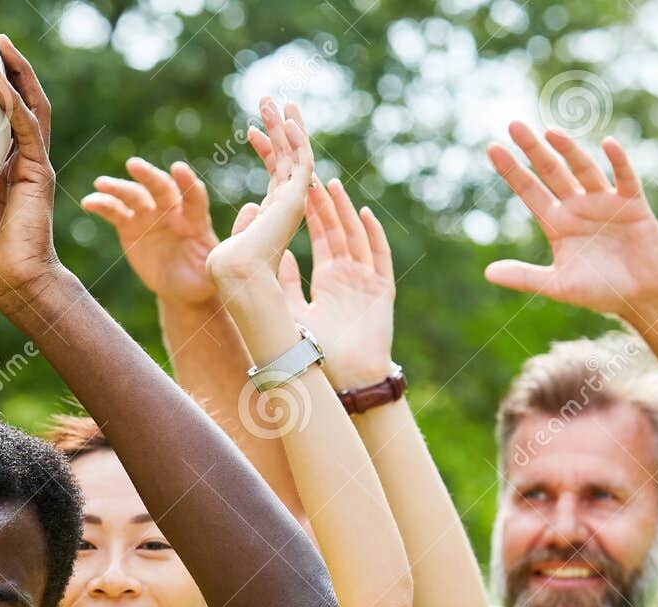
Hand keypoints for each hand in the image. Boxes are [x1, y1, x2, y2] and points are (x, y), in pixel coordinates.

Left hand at [0, 35, 61, 310]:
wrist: (16, 290)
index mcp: (4, 182)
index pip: (0, 132)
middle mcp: (21, 169)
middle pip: (20, 108)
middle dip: (9, 73)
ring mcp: (33, 168)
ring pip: (31, 107)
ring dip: (17, 73)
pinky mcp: (38, 173)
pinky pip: (26, 127)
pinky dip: (11, 101)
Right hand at [83, 158, 218, 306]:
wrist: (181, 291)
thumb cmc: (204, 281)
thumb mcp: (220, 270)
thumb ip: (231, 245)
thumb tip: (253, 208)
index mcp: (196, 220)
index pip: (193, 196)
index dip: (187, 182)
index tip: (179, 169)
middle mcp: (172, 211)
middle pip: (161, 188)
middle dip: (148, 176)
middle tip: (134, 165)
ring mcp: (149, 215)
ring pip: (134, 196)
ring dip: (118, 187)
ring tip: (102, 183)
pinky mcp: (129, 225)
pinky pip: (114, 212)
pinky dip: (102, 204)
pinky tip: (88, 202)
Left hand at [206, 99, 313, 292]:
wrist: (237, 277)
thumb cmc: (230, 268)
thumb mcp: (235, 241)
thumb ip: (246, 224)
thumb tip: (251, 208)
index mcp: (273, 214)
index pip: (275, 173)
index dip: (266, 148)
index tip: (251, 130)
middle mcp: (287, 206)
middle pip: (287, 157)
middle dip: (278, 128)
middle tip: (268, 101)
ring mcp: (292, 202)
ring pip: (295, 155)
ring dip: (285, 125)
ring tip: (273, 99)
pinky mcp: (294, 200)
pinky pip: (302, 164)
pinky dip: (298, 141)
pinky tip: (289, 120)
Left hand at [249, 127, 395, 389]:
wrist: (349, 382)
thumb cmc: (321, 355)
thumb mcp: (295, 314)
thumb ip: (288, 285)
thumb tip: (275, 257)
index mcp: (328, 281)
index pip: (319, 239)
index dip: (311, 214)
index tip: (299, 190)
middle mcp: (349, 277)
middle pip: (337, 231)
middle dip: (324, 204)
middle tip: (309, 174)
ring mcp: (367, 281)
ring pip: (356, 237)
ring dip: (343, 211)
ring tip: (329, 185)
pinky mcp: (381, 290)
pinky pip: (378, 257)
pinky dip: (371, 235)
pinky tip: (362, 214)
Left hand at [485, 122, 657, 322]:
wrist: (640, 297)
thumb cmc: (598, 291)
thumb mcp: (557, 285)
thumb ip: (524, 277)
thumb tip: (487, 273)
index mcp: (556, 222)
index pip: (529, 190)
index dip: (511, 170)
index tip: (492, 147)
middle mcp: (577, 206)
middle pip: (551, 171)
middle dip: (533, 149)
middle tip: (514, 124)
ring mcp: (604, 202)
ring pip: (583, 169)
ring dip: (568, 150)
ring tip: (551, 132)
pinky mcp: (632, 204)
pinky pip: (624, 178)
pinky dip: (617, 162)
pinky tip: (608, 144)